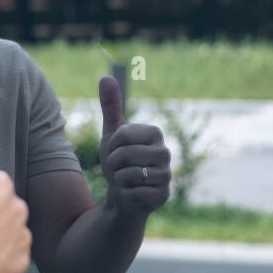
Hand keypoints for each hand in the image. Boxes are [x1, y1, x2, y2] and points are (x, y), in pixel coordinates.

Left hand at [97, 76, 170, 217]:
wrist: (122, 194)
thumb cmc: (119, 162)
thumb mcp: (111, 135)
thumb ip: (110, 107)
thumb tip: (105, 77)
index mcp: (155, 133)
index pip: (123, 134)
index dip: (113, 145)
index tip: (117, 150)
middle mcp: (165, 152)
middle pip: (126, 154)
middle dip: (114, 163)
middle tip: (119, 167)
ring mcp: (166, 175)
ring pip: (129, 174)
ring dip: (119, 179)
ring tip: (126, 179)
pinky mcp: (163, 195)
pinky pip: (134, 192)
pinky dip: (126, 194)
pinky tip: (132, 193)